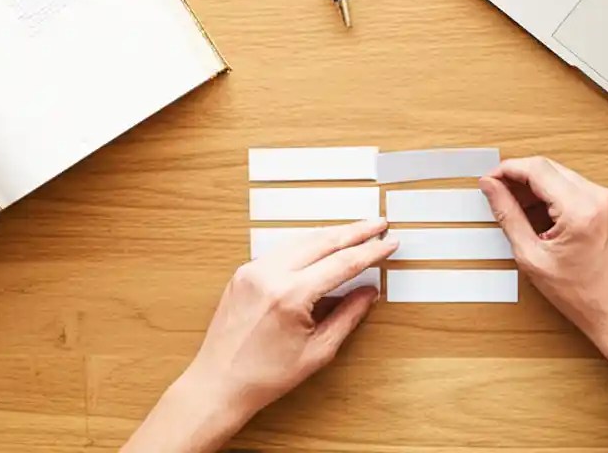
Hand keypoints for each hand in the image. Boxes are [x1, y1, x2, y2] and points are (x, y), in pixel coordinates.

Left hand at [123, 218, 396, 452]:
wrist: (218, 384)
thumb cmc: (265, 376)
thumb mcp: (317, 351)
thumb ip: (348, 316)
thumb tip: (369, 292)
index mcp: (290, 296)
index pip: (341, 263)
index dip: (370, 252)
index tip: (389, 243)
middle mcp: (269, 275)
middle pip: (322, 241)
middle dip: (354, 231)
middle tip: (379, 225)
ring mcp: (252, 270)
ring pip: (300, 240)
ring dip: (330, 234)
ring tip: (356, 232)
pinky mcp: (243, 273)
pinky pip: (281, 250)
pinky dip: (306, 245)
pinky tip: (321, 246)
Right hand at [480, 157, 607, 346]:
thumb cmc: (584, 294)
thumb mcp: (533, 257)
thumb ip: (508, 216)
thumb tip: (492, 189)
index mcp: (579, 209)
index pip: (536, 168)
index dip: (507, 169)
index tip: (490, 179)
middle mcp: (597, 197)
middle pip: (547, 167)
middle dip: (518, 177)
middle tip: (497, 193)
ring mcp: (606, 200)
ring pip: (559, 175)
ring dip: (534, 186)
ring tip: (516, 209)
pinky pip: (573, 187)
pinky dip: (551, 195)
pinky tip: (537, 214)